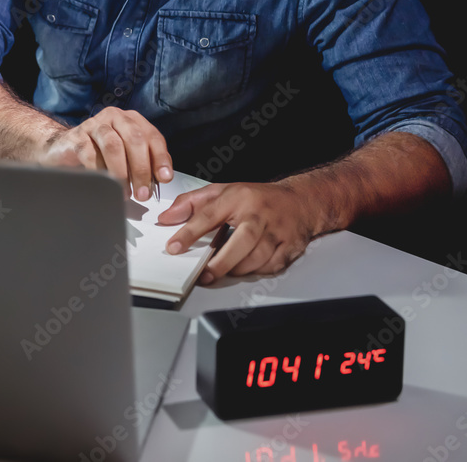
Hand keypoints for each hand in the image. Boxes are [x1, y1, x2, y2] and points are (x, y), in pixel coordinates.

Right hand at [37, 108, 172, 200]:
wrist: (62, 149)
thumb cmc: (99, 154)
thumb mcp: (126, 156)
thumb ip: (144, 163)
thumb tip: (160, 179)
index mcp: (131, 120)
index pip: (152, 136)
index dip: (160, 158)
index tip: (164, 178)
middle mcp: (114, 117)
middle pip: (134, 139)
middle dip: (141, 169)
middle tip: (143, 193)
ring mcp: (94, 125)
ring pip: (113, 145)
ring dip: (121, 172)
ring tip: (124, 192)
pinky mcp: (76, 137)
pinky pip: (90, 154)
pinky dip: (100, 172)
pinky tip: (104, 184)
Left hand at [157, 181, 320, 283]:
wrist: (299, 201)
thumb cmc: (257, 198)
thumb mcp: (221, 191)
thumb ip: (191, 203)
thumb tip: (167, 218)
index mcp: (238, 198)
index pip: (208, 216)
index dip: (188, 232)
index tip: (174, 247)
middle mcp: (258, 214)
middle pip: (241, 241)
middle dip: (221, 261)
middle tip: (204, 274)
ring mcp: (277, 231)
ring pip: (257, 257)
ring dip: (237, 269)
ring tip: (221, 271)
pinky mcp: (290, 246)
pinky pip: (272, 265)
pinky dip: (257, 271)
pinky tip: (245, 268)